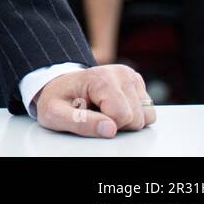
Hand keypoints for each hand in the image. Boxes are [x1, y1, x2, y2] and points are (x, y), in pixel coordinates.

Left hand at [34, 64, 155, 137]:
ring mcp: (131, 77)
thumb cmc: (57, 99)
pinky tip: (114, 108)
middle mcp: (120, 73)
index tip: (89, 115)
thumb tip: (110, 130)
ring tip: (104, 110)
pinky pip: (149, 112)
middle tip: (96, 113)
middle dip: (118, 124)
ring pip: (147, 116)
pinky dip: (134, 115)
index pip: (121, 116)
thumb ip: (80, 123)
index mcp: (100, 78)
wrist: (60, 85)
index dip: (106, 125)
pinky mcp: (138, 83)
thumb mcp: (55, 114)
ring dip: (127, 120)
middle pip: (137, 119)